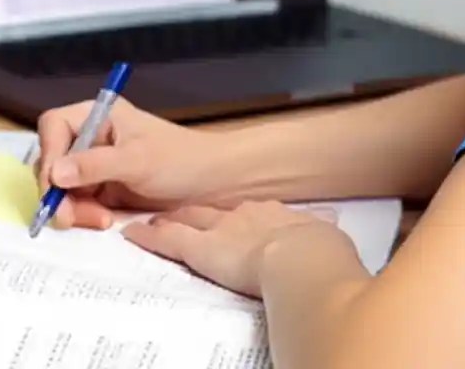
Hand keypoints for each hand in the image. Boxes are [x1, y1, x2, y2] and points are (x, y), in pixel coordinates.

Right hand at [37, 97, 225, 229]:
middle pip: (52, 162)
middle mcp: (93, 138)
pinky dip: (85, 215)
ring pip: (63, 188)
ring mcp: (96, 166)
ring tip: (100, 221)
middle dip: (59, 191)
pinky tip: (105, 221)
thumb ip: (94, 165)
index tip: (56, 183)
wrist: (215, 184)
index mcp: (99, 116)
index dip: (48, 154)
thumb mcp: (137, 161)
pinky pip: (79, 204)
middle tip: (69, 217)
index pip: (54, 127)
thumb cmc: (182, 160)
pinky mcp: (104, 190)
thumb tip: (55, 173)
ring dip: (73, 208)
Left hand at [122, 200, 346, 297]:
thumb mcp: (326, 239)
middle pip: (211, 210)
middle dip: (194, 210)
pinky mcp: (200, 248)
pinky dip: (148, 238)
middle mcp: (242, 216)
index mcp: (273, 215)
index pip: (246, 213)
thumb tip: (332, 237)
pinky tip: (133, 234)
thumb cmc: (319, 251)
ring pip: (185, 220)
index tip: (228, 217)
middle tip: (178, 210)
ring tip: (153, 219)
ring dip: (168, 220)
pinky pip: (166, 241)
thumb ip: (323, 238)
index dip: (232, 215)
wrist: (304, 254)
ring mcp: (219, 229)